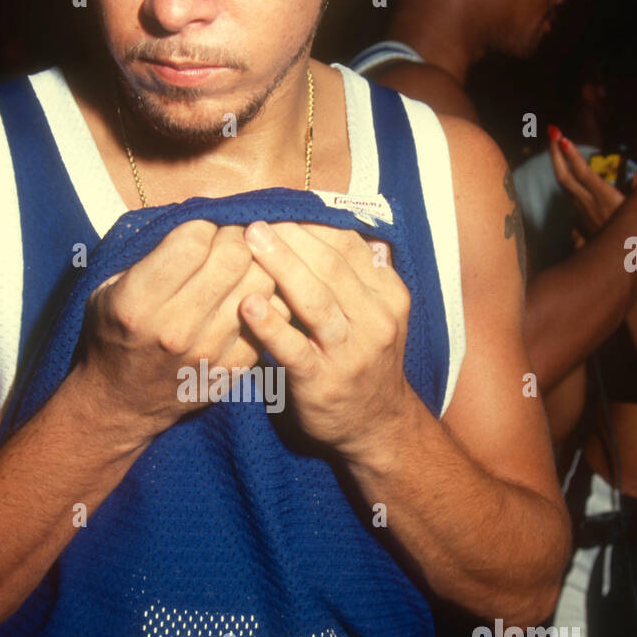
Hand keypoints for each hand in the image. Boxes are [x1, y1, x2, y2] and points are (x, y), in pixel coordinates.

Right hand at [81, 220, 291, 444]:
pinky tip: (251, 294)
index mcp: (138, 302)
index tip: (202, 227)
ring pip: (261, 283)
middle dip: (235, 236)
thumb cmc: (114, 333)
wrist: (120, 402)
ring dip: (257, 265)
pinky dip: (268, 299)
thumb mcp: (107, 286)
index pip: (194, 239)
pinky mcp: (232, 369)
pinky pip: (272, 319)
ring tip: (243, 264)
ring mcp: (208, 352)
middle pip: (234, 256)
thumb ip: (148, 251)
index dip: (204, 222)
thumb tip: (197, 212)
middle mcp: (175, 328)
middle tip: (230, 238)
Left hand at [240, 221, 413, 463]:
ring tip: (250, 241)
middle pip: (331, 268)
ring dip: (281, 266)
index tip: (281, 210)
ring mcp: (350, 353)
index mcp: (388, 296)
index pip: (349, 248)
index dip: (313, 226)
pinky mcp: (322, 382)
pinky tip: (248, 304)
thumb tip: (343, 224)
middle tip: (257, 218)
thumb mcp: (380, 314)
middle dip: (292, 238)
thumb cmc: (366, 361)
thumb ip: (364, 274)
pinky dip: (271, 325)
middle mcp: (375, 321)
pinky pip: (294, 349)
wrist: (377, 426)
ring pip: (316, 300)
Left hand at [549, 131, 624, 232]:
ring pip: (566, 187)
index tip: (562, 139)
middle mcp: (587, 204)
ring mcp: (581, 213)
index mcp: (602, 197)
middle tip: (552, 132)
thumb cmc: (634, 234)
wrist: (620, 263)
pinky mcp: (580, 222)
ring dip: (561, 166)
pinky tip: (566, 172)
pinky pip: (571, 199)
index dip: (572, 155)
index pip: (583, 173)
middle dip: (556, 154)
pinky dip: (568, 182)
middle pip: (565, 177)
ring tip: (556, 146)